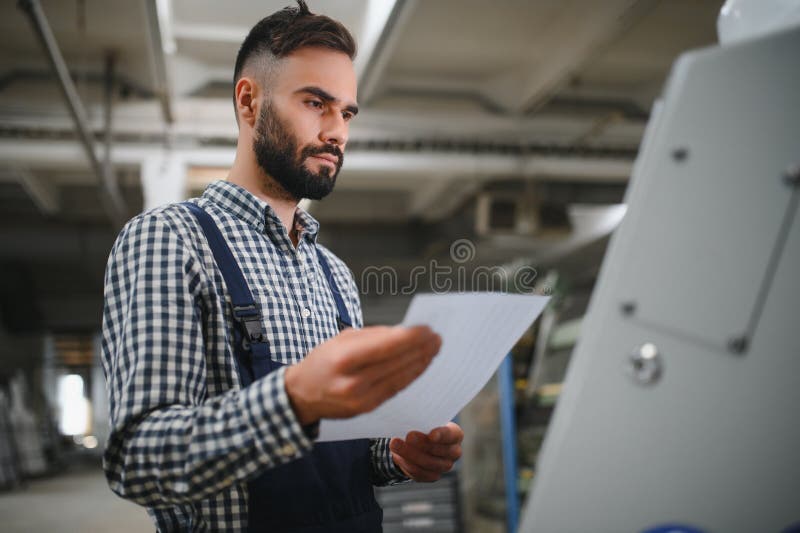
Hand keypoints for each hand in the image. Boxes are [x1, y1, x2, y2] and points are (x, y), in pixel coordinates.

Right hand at [284, 325, 440, 424]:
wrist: (301, 394)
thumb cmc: (323, 360)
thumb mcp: (342, 339)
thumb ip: (373, 336)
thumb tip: (406, 332)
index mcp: (344, 358)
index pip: (385, 347)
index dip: (410, 338)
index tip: (427, 329)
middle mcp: (352, 381)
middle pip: (395, 363)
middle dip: (420, 349)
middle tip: (437, 338)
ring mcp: (360, 399)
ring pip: (399, 378)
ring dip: (420, 363)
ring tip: (434, 350)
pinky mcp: (366, 409)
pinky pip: (394, 390)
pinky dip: (410, 376)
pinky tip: (420, 365)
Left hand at [389, 422, 462, 481]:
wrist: (416, 443)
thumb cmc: (422, 426)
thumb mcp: (424, 418)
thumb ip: (422, 416)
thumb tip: (410, 409)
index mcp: (455, 434)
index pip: (452, 435)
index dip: (442, 435)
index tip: (431, 434)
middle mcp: (454, 452)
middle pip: (440, 451)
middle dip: (422, 444)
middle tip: (408, 436)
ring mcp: (444, 466)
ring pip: (428, 463)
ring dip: (410, 454)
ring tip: (395, 444)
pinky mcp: (432, 476)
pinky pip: (420, 473)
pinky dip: (407, 464)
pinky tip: (398, 456)